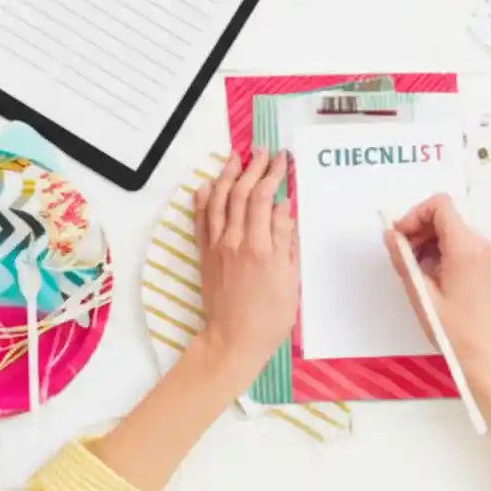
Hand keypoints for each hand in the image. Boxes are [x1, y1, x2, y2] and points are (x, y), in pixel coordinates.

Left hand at [192, 149, 298, 382]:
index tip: (282, 160)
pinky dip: (203, 198)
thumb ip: (286, 241)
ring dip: (227, 175)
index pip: (265, 198)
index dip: (273, 174)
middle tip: (263, 150)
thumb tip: (283, 207)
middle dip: (254, 167)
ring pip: (218, 200)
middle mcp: (236, 241)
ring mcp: (217, 246)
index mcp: (262, 248)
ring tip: (236, 157)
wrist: (233, 340)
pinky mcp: (205, 255)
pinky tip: (207, 184)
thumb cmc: (270, 316)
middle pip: (241, 193)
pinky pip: (201, 219)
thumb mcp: (290, 279)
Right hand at [383, 193, 490, 377]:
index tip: (400, 238)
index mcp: (465, 246)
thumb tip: (390, 235)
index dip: (415, 214)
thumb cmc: (452, 329)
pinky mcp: (483, 264)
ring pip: (448, 230)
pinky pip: (456, 244)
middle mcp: (478, 242)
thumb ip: (404, 260)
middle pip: (443, 216)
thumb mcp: (421, 294)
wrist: (485, 354)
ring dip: (426, 242)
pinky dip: (438, 252)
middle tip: (403, 257)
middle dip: (418, 229)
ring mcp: (483, 253)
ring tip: (415, 271)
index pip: (440, 205)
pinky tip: (429, 277)